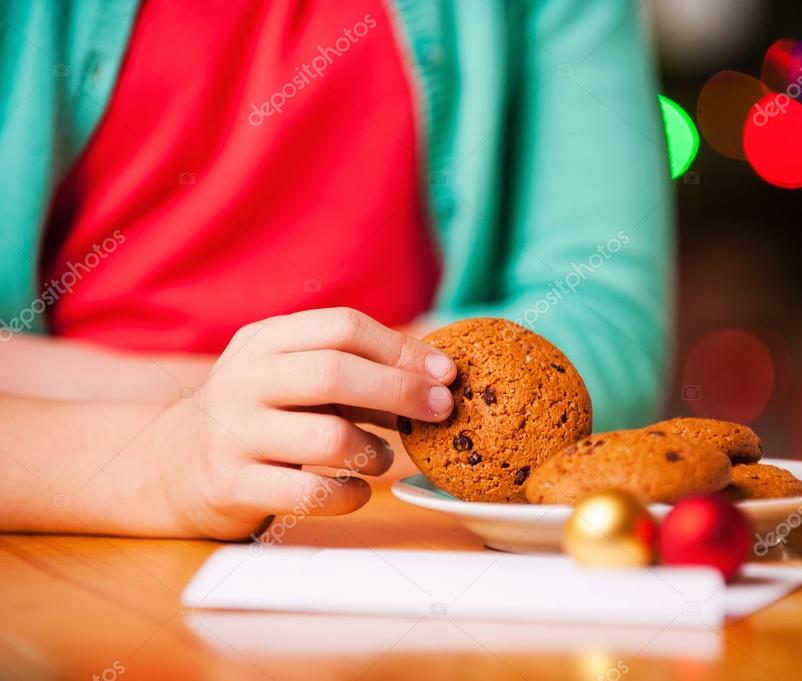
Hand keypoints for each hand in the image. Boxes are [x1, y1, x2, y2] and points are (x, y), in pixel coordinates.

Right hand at [154, 308, 455, 539]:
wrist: (171, 465)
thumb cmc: (262, 414)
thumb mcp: (293, 376)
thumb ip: (355, 370)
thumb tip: (439, 374)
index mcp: (264, 340)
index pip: (342, 326)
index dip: (401, 348)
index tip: (446, 371)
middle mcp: (243, 379)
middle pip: (335, 373)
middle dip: (400, 390)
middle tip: (442, 409)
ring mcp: (233, 434)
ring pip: (326, 438)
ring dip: (374, 451)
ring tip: (382, 457)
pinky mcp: (232, 486)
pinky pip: (310, 494)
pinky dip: (350, 495)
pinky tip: (357, 490)